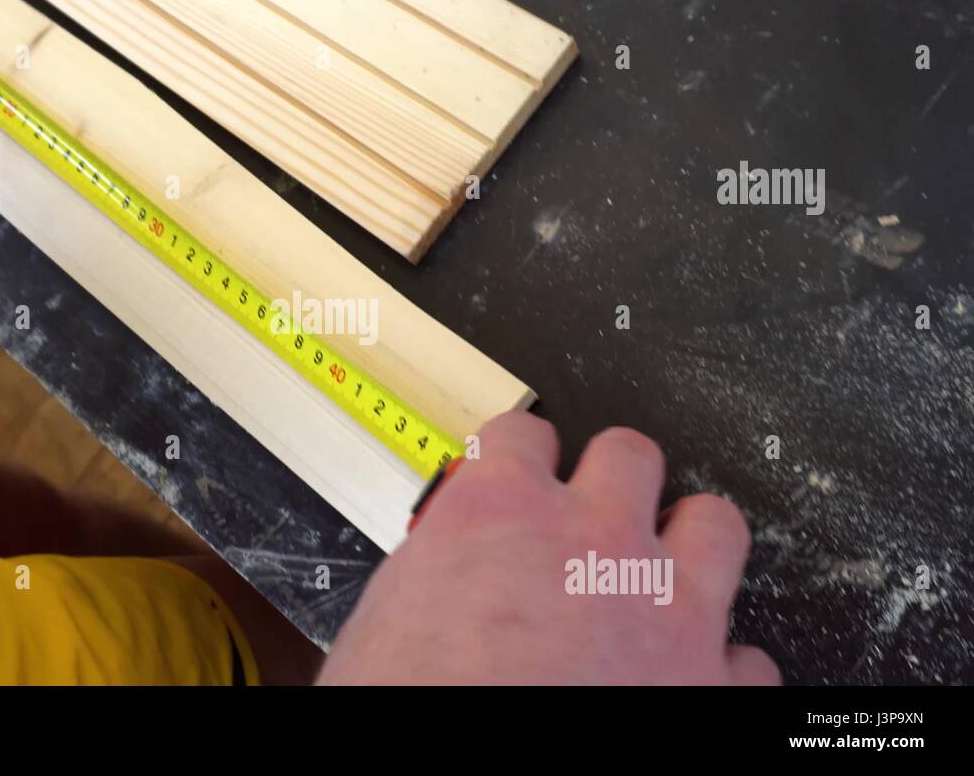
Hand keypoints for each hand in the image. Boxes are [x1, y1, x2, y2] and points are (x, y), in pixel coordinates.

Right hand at [319, 412, 779, 684]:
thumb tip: (448, 574)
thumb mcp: (389, 614)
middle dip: (611, 482)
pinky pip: (745, 655)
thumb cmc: (409, 702)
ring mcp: (665, 607)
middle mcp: (592, 541)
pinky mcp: (713, 684)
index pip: (524, 434)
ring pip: (715, 526)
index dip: (521, 458)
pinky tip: (685, 680)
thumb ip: (440, 566)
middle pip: (629, 455)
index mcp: (500, 512)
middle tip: (593, 521)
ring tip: (661, 579)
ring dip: (688, 548)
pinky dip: (719, 667)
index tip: (523, 474)